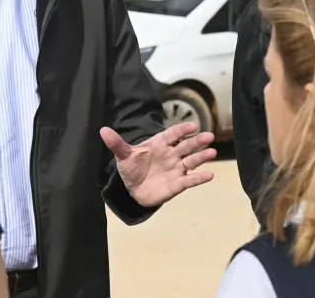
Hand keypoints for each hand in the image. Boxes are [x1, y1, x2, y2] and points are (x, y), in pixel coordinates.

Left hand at [100, 122, 216, 207]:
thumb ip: (116, 143)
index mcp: (160, 144)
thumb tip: (102, 130)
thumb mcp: (123, 156)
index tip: (193, 125)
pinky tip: (210, 175)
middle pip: (186, 146)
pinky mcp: (178, 184)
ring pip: (191, 161)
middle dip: (197, 141)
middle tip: (208, 136)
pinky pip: (190, 180)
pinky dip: (200, 178)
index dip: (182, 130)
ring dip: (202, 157)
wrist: (134, 190)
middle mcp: (171, 154)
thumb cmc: (132, 168)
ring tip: (212, 153)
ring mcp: (176, 169)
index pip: (173, 134)